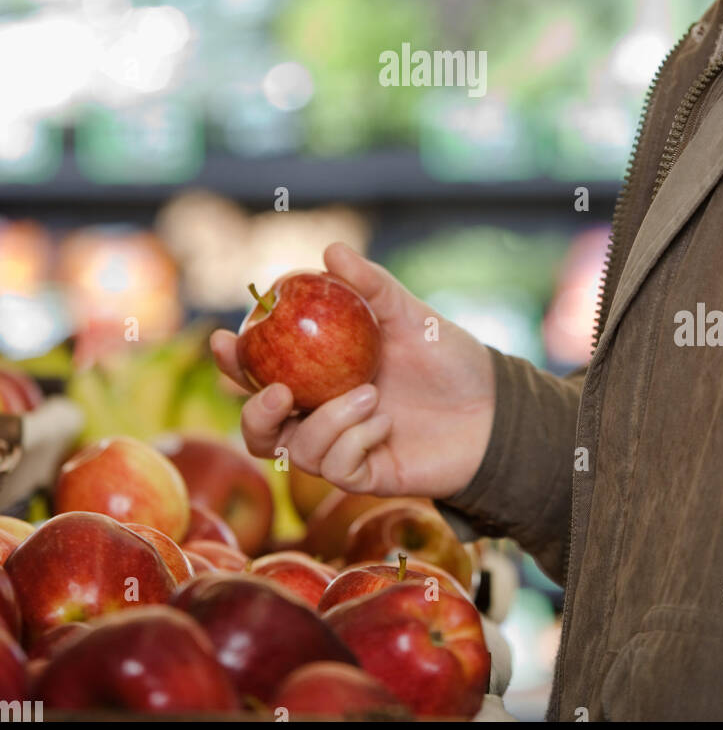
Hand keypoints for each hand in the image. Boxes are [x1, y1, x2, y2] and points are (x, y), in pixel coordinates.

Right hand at [210, 242, 495, 500]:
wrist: (492, 408)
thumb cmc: (447, 357)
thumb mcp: (408, 315)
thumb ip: (370, 286)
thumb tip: (330, 251)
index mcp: (319, 375)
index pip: (259, 372)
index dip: (230, 362)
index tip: (223, 338)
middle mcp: (321, 415)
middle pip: (260, 429)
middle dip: (255, 412)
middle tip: (278, 390)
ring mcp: (341, 449)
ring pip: (296, 450)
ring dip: (327, 422)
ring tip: (371, 395)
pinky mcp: (363, 478)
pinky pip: (335, 468)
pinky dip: (355, 441)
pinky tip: (386, 424)